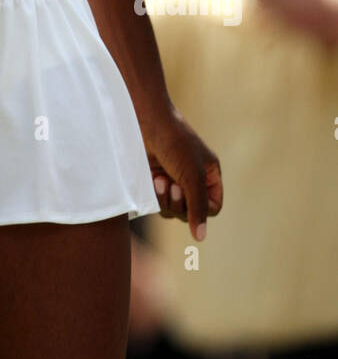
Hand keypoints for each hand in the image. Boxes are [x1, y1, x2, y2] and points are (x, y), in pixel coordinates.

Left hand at [142, 106, 222, 241]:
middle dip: (182, 203)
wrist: (145, 121)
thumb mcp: (192, 175)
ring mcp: (173, 179)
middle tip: (175, 186)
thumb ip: (198, 207)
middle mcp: (192, 179)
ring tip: (162, 180)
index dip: (203, 209)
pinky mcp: (155, 180)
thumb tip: (200, 237)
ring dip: (168, 200)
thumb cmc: (174, 142)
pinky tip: (155, 179)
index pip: (213, 206)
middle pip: (191, 211)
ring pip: (173, 210)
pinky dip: (157, 196)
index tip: (192, 198)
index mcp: (209, 174)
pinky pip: (158, 203)